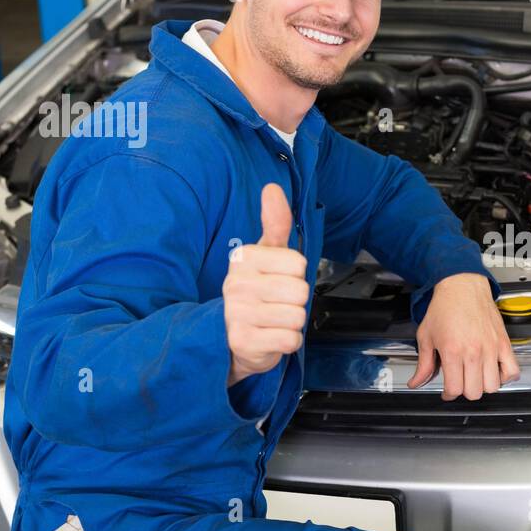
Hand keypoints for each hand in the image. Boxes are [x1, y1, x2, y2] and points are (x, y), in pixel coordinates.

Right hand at [224, 184, 309, 385]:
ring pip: (297, 316)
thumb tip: (272, 188)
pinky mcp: (243, 342)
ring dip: (291, 323)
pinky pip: (290, 339)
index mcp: (244, 259)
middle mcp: (236, 284)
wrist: (229, 340)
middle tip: (276, 304)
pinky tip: (270, 337)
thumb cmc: (255, 294)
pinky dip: (287, 342)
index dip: (295, 276)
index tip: (277, 280)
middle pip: (300, 290)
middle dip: (296, 302)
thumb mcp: (266, 256)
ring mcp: (237, 314)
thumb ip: (275, 224)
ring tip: (273, 321)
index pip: (299, 264)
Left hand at [408, 273, 520, 399]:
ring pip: (493, 386)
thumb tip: (416, 382)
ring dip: (484, 385)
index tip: (447, 391)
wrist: (463, 286)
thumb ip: (423, 363)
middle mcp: (473, 352)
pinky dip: (505, 377)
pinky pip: (512, 371)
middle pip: (474, 392)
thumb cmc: (444, 307)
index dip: (448, 395)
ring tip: (477, 376)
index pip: (454, 389)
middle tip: (460, 382)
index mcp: (452, 351)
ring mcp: (491, 348)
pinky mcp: (503, 343)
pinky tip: (494, 371)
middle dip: (465, 391)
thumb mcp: (426, 336)